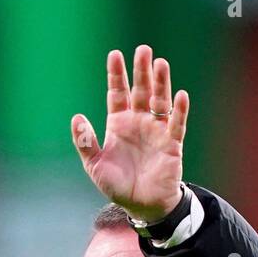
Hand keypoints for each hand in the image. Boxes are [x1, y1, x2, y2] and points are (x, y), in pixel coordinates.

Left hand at [71, 45, 189, 222]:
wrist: (142, 206)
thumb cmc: (117, 185)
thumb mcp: (94, 165)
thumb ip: (85, 142)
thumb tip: (77, 117)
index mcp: (119, 124)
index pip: (117, 93)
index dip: (116, 75)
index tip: (115, 54)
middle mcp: (139, 123)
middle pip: (140, 91)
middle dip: (141, 71)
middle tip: (143, 50)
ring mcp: (156, 132)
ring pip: (159, 102)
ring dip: (160, 84)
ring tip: (160, 64)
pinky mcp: (172, 145)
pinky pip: (176, 125)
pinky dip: (179, 111)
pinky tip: (180, 95)